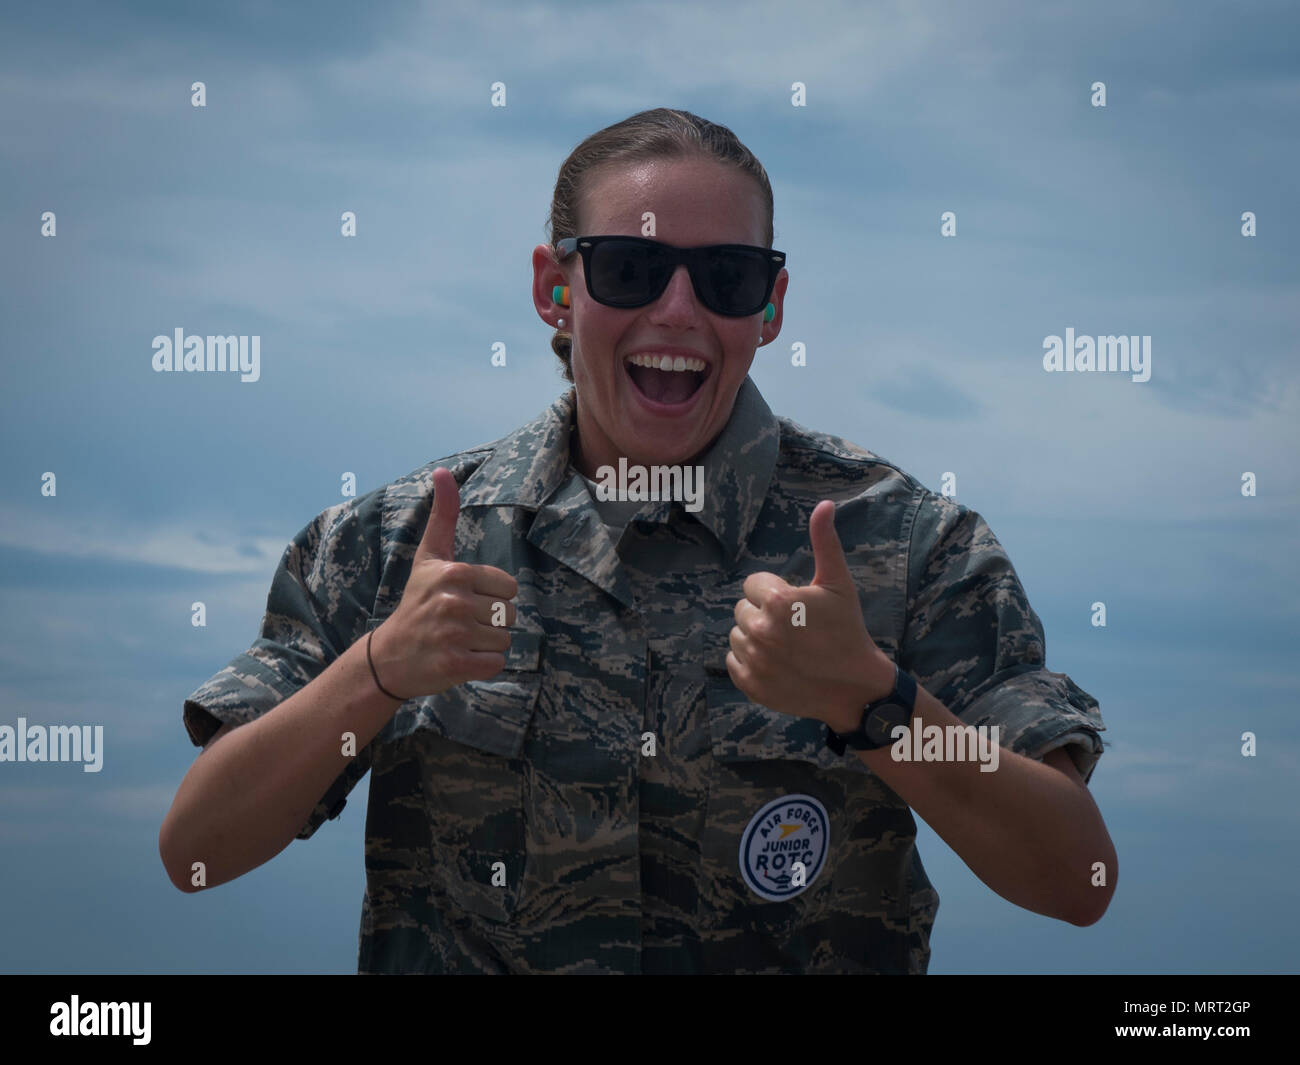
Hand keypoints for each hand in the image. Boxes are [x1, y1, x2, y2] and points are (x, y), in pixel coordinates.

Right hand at [369, 467, 518, 697]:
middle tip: (459, 624)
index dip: (492, 597)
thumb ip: (443, 515)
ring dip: (486, 645)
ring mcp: (455, 635)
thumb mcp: (429, 556)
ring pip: (504, 640)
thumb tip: (443, 471)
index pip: (509, 587)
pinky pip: (496, 664)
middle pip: (509, 614)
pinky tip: (460, 659)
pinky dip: (484, 665)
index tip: (465, 601)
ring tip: (459, 641)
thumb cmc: (417, 602)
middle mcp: (454, 601)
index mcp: (455, 573)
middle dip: (490, 622)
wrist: (390, 655)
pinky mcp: (456, 665)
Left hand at [726, 499, 893, 731]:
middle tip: (793, 628)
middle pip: (742, 609)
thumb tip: (823, 505)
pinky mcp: (750, 684)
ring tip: (785, 646)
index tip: (797, 608)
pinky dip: (749, 662)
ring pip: (736, 635)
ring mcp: (754, 659)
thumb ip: (825, 542)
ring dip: (755, 638)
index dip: (776, 592)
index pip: (754, 584)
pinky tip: (775, 663)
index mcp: (778, 601)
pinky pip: (733, 661)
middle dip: (763, 614)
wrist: (854, 685)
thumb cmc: (847, 629)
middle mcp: (760, 629)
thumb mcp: (838, 583)